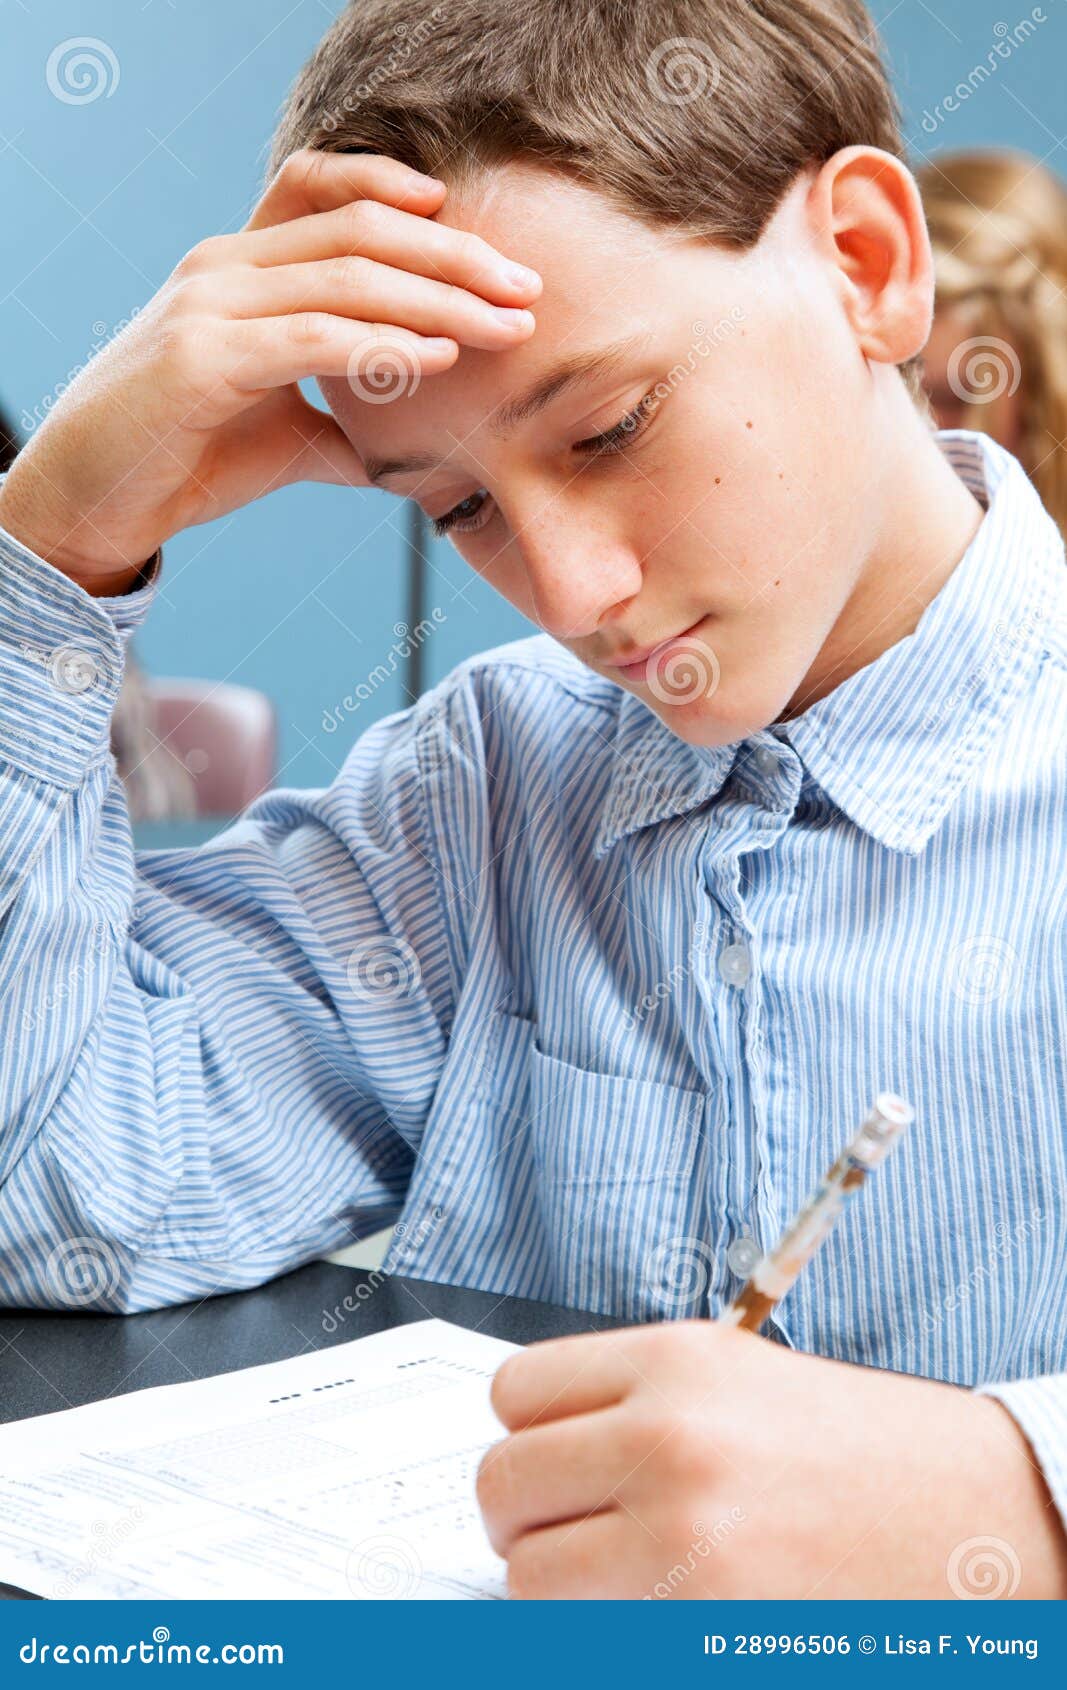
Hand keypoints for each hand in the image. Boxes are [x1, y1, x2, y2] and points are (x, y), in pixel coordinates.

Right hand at [0, 148, 539, 593]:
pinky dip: (387, 344)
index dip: (397, 188)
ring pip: (349, 275)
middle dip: (456, 253)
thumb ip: (347, 423)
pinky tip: (442, 355)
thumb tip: (417, 456)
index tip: (475, 228)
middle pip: (358, 227)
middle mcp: (223, 266)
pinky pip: (316, 338)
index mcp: (238, 266)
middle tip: (528, 285)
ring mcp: (210, 305)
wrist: (97, 501)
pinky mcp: (205, 359)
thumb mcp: (283, 434)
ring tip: (509, 324)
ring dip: (442, 298)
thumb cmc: (185, 460)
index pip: (320, 187)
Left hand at [476, 1320, 1066, 1598]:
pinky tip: (662, 1616)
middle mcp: (667, 1440)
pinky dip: (605, 1637)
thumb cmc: (871, 1452)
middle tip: (571, 1532)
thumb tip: (541, 1453)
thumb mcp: (743, 1381)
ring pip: (527, 1579)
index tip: (551, 1461)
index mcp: (675, 1362)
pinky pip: (588, 1643)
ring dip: (557, 1589)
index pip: (514, 1394)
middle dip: (525, 1518)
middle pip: (503, 1485)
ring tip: (622, 1581)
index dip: (528, 1434)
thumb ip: (637, 1403)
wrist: (982, 1520)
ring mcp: (682, 1541)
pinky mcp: (699, 1629)